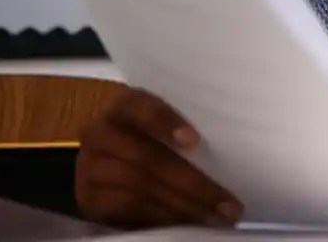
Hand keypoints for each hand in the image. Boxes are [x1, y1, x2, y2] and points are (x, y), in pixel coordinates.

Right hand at [75, 87, 242, 228]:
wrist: (104, 161)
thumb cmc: (153, 138)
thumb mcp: (165, 126)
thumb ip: (186, 132)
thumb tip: (239, 150)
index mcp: (125, 104)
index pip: (142, 107)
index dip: (166, 122)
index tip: (195, 141)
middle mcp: (101, 131)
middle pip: (147, 157)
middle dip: (194, 184)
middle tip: (229, 205)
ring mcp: (90, 165)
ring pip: (140, 187)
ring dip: (183, 206)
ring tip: (215, 217)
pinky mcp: (88, 197)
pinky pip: (127, 208)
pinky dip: (160, 217)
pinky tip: (187, 222)